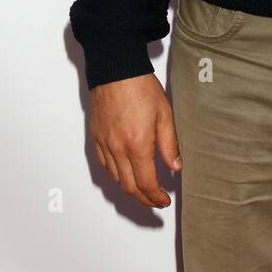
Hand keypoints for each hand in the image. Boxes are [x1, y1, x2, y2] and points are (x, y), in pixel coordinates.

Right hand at [90, 73, 181, 208]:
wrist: (116, 70)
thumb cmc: (141, 87)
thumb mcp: (165, 114)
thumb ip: (170, 144)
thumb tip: (176, 167)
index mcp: (138, 145)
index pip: (146, 183)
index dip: (155, 197)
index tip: (164, 201)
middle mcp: (118, 149)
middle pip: (129, 187)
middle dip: (144, 199)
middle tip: (155, 201)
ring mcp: (104, 144)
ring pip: (115, 178)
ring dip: (130, 189)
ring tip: (143, 189)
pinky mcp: (96, 138)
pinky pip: (104, 165)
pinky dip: (115, 175)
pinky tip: (124, 173)